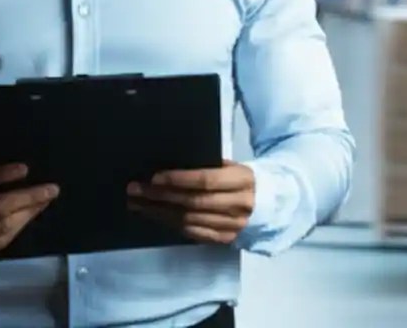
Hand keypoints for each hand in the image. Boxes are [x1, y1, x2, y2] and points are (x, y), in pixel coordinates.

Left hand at [127, 160, 255, 244]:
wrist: (271, 204)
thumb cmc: (243, 179)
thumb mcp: (233, 166)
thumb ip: (209, 167)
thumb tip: (171, 167)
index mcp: (242, 180)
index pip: (205, 181)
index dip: (178, 180)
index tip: (154, 177)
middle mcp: (239, 205)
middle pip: (192, 203)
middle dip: (160, 197)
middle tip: (135, 190)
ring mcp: (232, 225)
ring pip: (189, 220)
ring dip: (159, 212)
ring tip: (137, 204)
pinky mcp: (225, 239)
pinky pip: (193, 233)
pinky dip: (171, 224)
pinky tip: (155, 216)